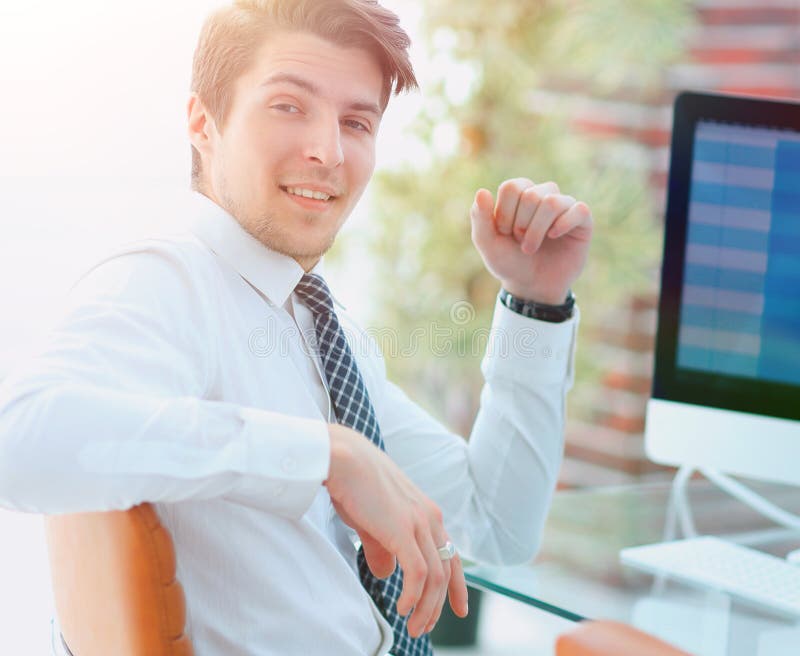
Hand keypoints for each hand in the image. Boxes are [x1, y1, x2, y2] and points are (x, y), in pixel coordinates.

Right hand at [325, 424, 468, 636]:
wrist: (341, 458)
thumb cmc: (353, 483)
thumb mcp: (373, 519)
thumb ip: (382, 546)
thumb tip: (384, 573)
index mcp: (426, 512)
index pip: (450, 554)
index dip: (457, 584)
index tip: (459, 608)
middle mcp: (430, 517)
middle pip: (446, 570)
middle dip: (440, 604)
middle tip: (425, 628)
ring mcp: (419, 523)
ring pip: (435, 577)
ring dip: (426, 608)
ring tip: (414, 628)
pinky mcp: (403, 530)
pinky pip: (418, 572)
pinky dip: (414, 596)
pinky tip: (403, 608)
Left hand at [470, 178, 592, 304]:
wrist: (531, 287)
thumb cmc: (509, 261)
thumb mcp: (487, 243)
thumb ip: (480, 218)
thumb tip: (482, 191)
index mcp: (520, 194)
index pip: (512, 187)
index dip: (504, 213)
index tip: (504, 233)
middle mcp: (543, 195)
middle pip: (530, 195)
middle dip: (520, 225)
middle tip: (519, 242)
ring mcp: (564, 206)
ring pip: (552, 202)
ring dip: (536, 230)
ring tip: (530, 248)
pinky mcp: (582, 221)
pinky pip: (580, 210)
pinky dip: (563, 224)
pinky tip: (553, 236)